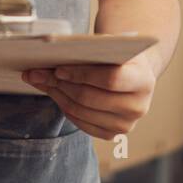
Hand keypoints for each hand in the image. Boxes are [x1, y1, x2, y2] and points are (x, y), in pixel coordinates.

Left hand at [20, 51, 156, 139]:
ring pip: (82, 112)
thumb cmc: (118, 57)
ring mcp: (126, 124)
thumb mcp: (109, 49)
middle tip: (39, 73)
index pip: (111, 79)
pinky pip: (81, 123)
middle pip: (91, 98)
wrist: (134, 73)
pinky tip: (55, 93)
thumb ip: (86, 52)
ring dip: (58, 95)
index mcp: (143, 79)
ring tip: (42, 80)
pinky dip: (64, 107)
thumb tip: (49, 58)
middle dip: (61, 85)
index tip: (59, 68)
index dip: (82, 75)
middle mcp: (138, 106)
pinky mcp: (113, 134)